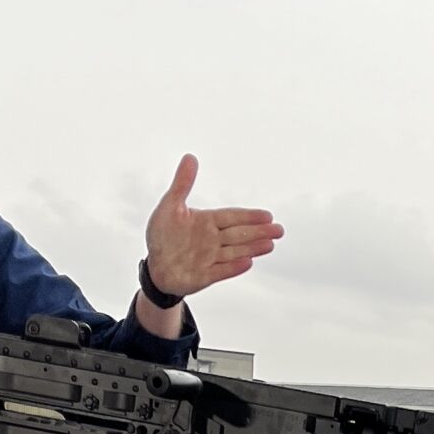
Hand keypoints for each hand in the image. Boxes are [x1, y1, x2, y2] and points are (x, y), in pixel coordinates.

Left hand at [143, 154, 282, 297]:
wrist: (154, 266)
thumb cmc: (162, 235)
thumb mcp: (169, 206)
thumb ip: (182, 184)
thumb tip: (190, 158)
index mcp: (207, 222)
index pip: (232, 217)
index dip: (249, 216)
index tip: (267, 215)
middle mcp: (212, 240)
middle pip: (239, 234)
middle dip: (259, 232)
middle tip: (279, 230)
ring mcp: (210, 258)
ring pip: (235, 251)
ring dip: (252, 248)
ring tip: (270, 245)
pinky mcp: (205, 276)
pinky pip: (221, 271)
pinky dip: (234, 267)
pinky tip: (248, 262)